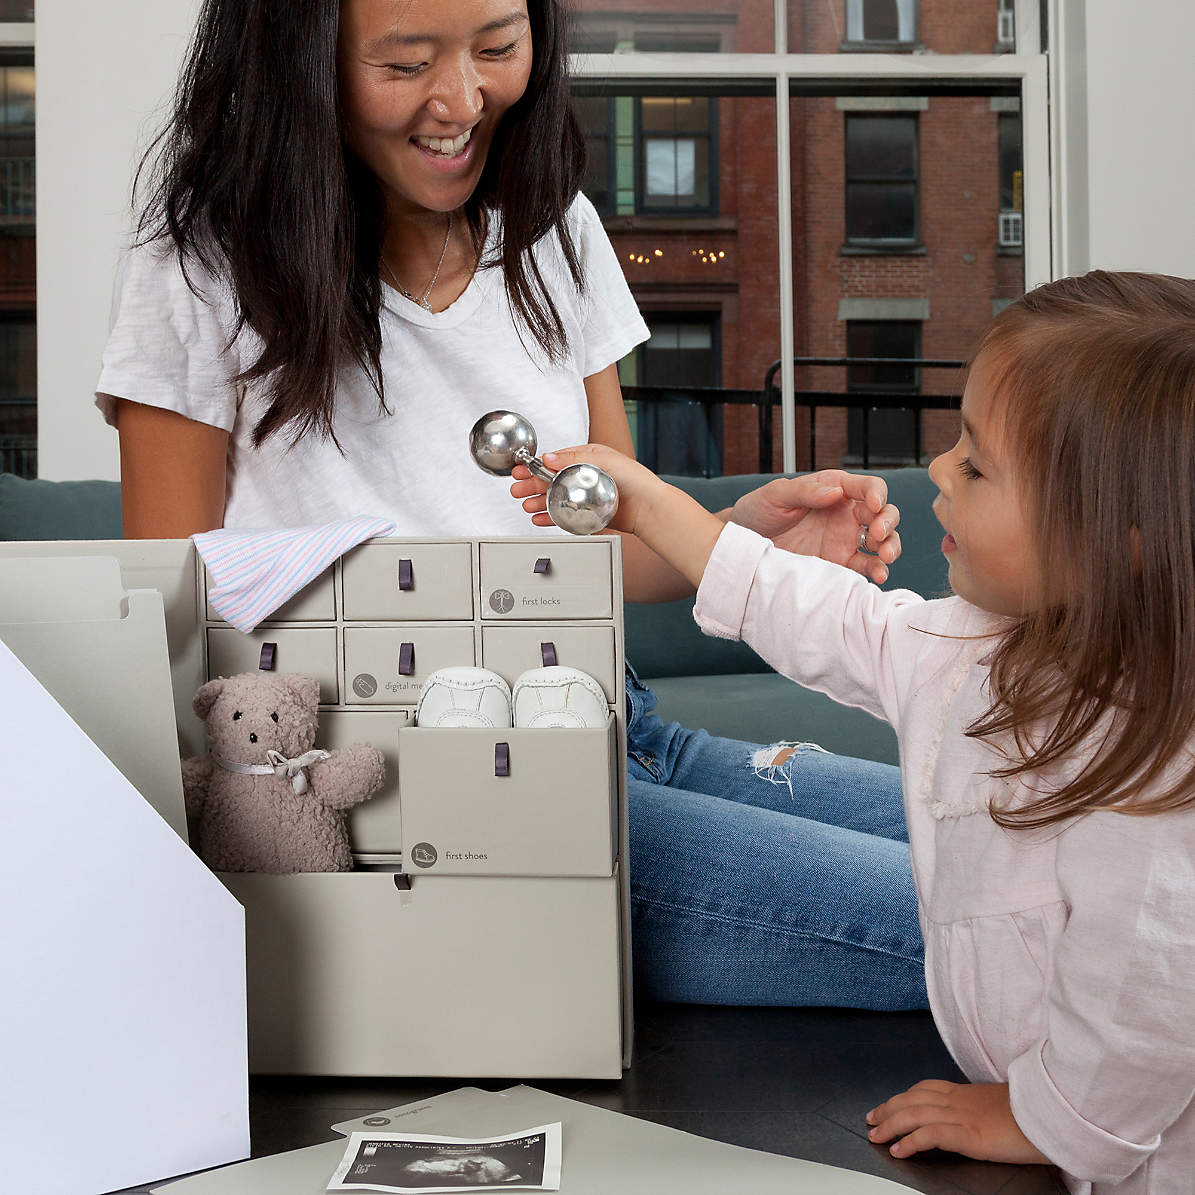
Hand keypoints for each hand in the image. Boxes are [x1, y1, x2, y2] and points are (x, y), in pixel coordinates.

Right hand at [510, 443, 667, 536]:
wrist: (647, 507)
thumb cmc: (634, 480)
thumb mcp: (603, 459)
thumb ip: (574, 458)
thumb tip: (549, 457)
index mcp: (588, 458)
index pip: (556, 461)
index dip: (536, 467)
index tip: (521, 471)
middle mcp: (585, 476)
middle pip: (552, 480)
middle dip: (532, 485)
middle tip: (518, 490)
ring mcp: (586, 495)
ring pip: (556, 498)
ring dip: (539, 502)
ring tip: (527, 506)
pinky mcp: (588, 512)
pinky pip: (564, 514)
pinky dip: (551, 516)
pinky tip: (540, 517)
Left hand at [728, 470, 899, 584]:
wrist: (743, 547)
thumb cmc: (759, 511)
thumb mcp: (775, 495)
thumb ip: (804, 491)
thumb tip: (834, 492)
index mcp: (834, 489)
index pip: (867, 487)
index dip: (877, 493)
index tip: (873, 504)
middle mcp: (845, 514)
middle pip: (883, 514)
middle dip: (888, 522)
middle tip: (877, 533)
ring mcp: (845, 540)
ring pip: (882, 541)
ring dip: (891, 547)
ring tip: (885, 557)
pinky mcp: (840, 563)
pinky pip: (865, 566)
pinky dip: (876, 570)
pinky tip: (878, 575)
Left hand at [866, 1081, 1049, 1163]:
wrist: (1052, 1114)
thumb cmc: (1032, 1113)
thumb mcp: (1001, 1107)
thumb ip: (982, 1109)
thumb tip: (978, 1119)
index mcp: (966, 1093)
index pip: (924, 1089)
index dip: (902, 1096)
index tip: (887, 1104)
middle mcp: (958, 1100)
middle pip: (912, 1099)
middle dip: (888, 1109)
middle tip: (871, 1120)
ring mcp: (962, 1116)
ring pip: (914, 1114)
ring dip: (890, 1124)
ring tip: (875, 1136)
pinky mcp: (969, 1134)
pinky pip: (930, 1135)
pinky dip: (910, 1141)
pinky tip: (898, 1150)